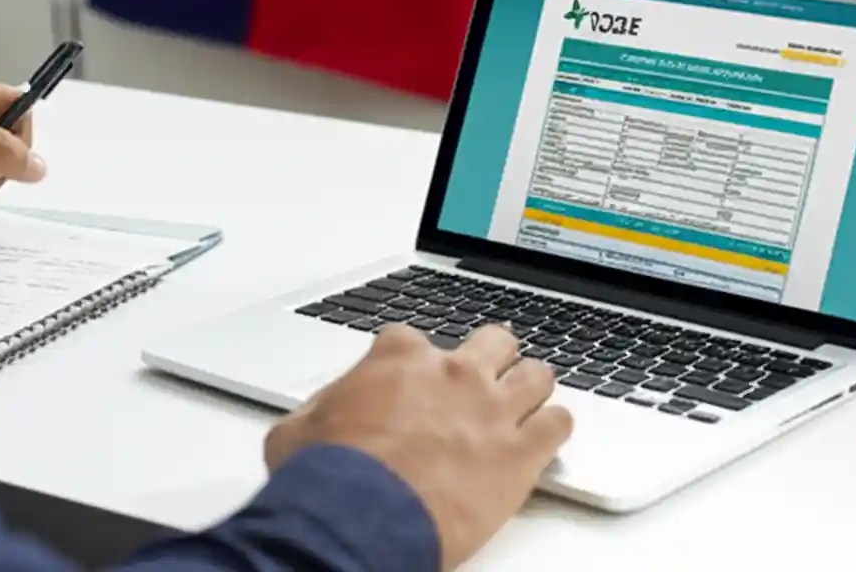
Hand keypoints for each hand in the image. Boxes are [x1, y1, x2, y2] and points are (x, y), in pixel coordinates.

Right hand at [265, 325, 572, 570]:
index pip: (414, 339)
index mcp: (400, 359)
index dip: (413, 361)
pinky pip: (559, 425)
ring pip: (536, 375)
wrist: (358, 518)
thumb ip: (321, 408)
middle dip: (491, 357)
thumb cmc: (328, 477)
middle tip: (483, 379)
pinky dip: (554, 429)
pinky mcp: (520, 453)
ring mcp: (491, 409)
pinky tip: (546, 438)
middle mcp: (453, 373)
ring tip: (525, 404)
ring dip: (531, 388)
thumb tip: (319, 413)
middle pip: (494, 341)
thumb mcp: (296, 429)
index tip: (413, 379)